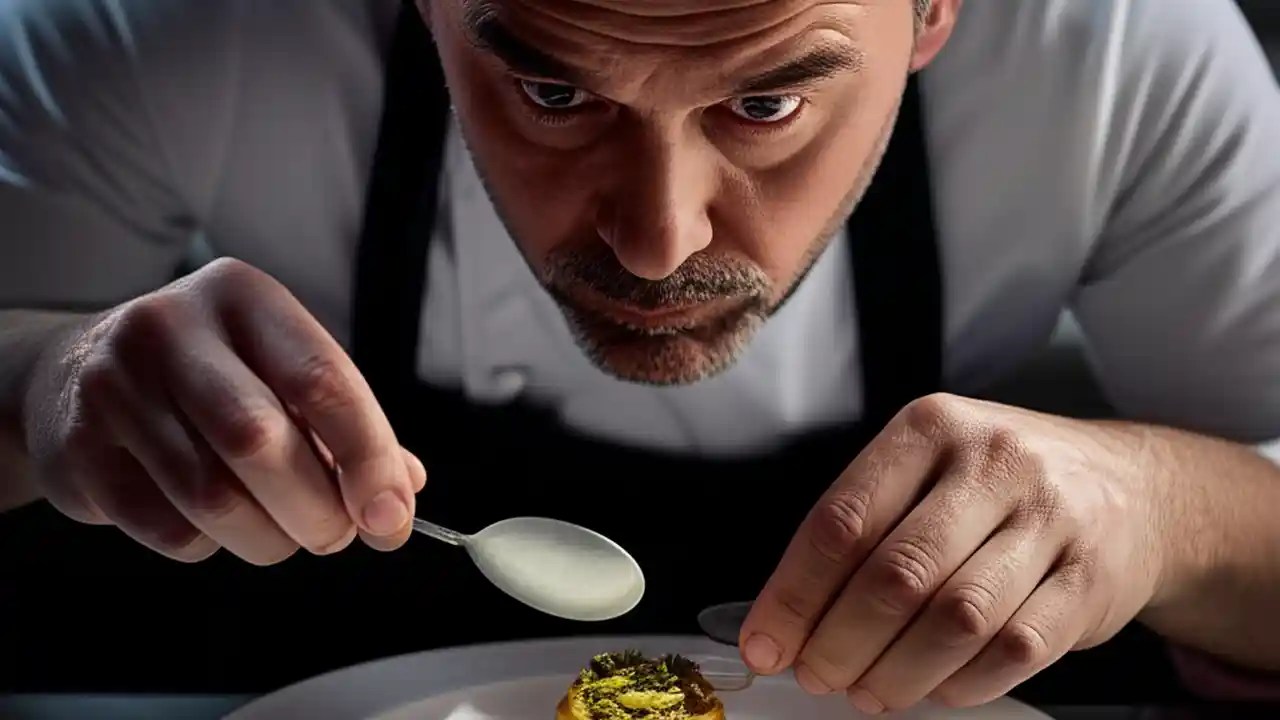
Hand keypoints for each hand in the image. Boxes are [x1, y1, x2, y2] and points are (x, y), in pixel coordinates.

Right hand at [21, 258, 425, 563]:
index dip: (368, 458)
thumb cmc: (210, 379)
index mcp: (244, 297)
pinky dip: (210, 544)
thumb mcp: (279, 372)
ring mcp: (114, 385)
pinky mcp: (77, 449)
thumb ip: (345, 425)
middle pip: (261, 440)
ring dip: (268, 537)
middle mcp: (172, 328)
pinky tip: (213, 524)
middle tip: (335, 535)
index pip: (323, 381)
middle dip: (317, 509)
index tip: (392, 517)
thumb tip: (403, 491)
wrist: (70, 375)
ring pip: (213, 496)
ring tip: (280, 534)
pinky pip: (167, 528)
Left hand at [738, 394, 1165, 712]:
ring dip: (897, 671)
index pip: (842, 519)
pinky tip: (934, 688)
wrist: (1134, 488)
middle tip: (816, 674)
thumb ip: (865, 526)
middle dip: (840, 641)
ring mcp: (1049, 519)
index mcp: (932, 429)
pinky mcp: (1091, 579)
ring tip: (867, 691)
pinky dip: (962, 682)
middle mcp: (993, 464)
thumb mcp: (930, 466)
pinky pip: (1015, 648)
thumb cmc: (1003, 482)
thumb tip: (791, 616)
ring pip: (956, 617)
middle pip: (896, 573)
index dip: (794, 593)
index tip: (765, 643)